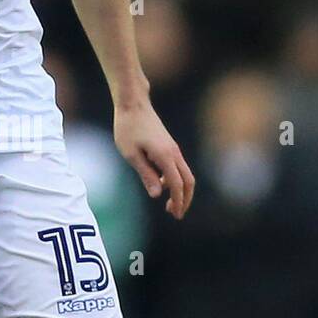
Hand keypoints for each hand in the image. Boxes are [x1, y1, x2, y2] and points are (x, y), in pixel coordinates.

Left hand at [114, 99, 194, 218]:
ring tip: (168, 205)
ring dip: (180, 190)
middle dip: (184, 199)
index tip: (175, 214)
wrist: (133, 104)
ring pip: (185, 174)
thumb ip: (146, 175)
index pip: (177, 185)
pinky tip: (160, 184)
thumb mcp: (131, 154)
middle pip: (188, 181)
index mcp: (165, 156)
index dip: (177, 202)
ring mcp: (173, 148)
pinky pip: (177, 166)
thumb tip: (157, 194)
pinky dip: (174, 179)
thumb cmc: (128, 128)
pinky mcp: (169, 146)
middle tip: (176, 214)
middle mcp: (174, 153)